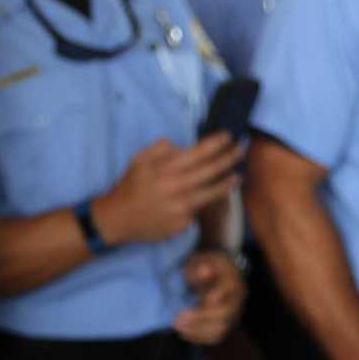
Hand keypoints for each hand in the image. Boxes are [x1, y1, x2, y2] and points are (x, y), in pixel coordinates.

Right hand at [93, 134, 241, 245]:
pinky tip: (206, 198)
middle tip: (241, 150)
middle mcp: (176, 187)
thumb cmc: (130, 186)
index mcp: (165, 169)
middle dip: (229, 158)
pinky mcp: (183, 223)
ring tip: (237, 176)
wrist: (118, 218)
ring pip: (212, 193)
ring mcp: (182, 207)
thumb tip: (183, 147)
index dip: (216, 143)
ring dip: (227, 183)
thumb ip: (161, 149)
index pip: (198, 153)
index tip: (228, 136)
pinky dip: (202, 202)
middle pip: (210, 171)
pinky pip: (198, 209)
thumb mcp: (139, 160)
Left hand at [173, 250, 245, 344]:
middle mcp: (235, 301)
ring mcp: (231, 315)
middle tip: (178, 317)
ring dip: (197, 330)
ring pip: (220, 329)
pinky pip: (215, 336)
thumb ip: (201, 267)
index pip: (228, 290)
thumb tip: (204, 271)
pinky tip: (183, 333)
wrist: (216, 274)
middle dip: (200, 317)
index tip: (202, 299)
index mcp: (231, 282)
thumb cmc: (205, 266)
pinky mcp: (223, 325)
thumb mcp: (201, 261)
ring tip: (177, 325)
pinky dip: (199, 337)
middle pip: (223, 314)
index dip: (216, 295)